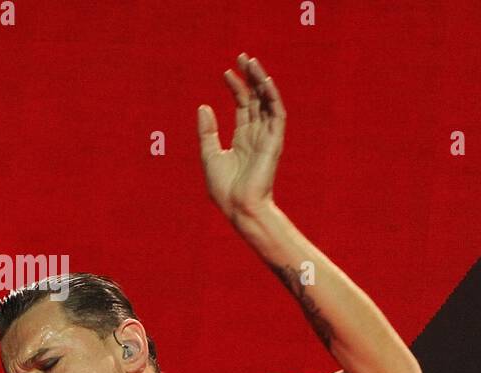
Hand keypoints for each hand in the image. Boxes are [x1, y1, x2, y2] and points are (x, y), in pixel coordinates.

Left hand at [197, 52, 286, 220]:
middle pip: (256, 100)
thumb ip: (207, 132)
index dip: (236, 87)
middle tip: (243, 57)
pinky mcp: (274, 143)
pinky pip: (277, 115)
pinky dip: (272, 97)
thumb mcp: (209, 155)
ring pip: (267, 103)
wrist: (239, 207)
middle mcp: (257, 136)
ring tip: (252, 62)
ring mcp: (267, 138)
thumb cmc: (224, 190)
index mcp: (243, 139)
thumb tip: (203, 106)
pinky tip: (264, 81)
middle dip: (251, 78)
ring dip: (262, 82)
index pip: (242, 106)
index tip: (226, 72)